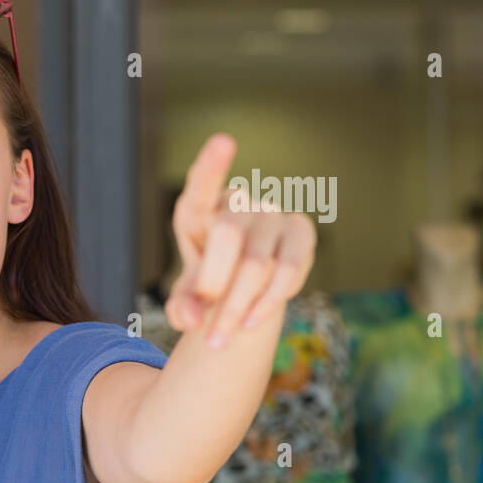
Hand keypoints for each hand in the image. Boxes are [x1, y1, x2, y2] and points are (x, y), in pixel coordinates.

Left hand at [166, 133, 316, 348]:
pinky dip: (267, 303)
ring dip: (237, 308)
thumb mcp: (185, 296)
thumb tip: (190, 318)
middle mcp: (238, 204)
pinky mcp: (301, 231)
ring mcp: (272, 214)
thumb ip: (180, 305)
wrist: (242, 290)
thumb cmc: (207, 285)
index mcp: (200, 210)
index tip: (223, 140)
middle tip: (202, 325)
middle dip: (213, 286)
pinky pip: (288, 270)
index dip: (212, 165)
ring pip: (257, 264)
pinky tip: (249, 322)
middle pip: (227, 236)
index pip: (203, 186)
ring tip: (217, 342)